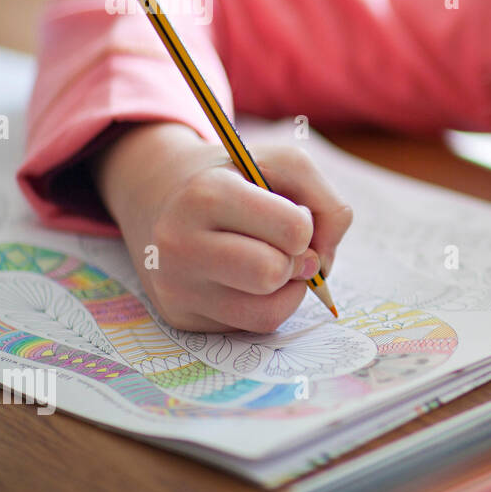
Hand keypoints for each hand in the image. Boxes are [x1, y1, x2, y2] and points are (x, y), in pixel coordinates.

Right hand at [91, 122, 353, 331]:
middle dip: (294, 261)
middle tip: (284, 246)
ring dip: (286, 289)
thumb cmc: (238, 181)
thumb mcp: (284, 164)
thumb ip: (327, 203)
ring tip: (269, 261)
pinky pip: (252, 327)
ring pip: (268, 312)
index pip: (294, 230)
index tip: (289, 214)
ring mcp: (176, 285)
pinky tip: (252, 282)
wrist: (164, 198)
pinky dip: (268, 305)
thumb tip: (323, 266)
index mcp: (206, 194)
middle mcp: (180, 242)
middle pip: (273, 274)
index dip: (306, 224)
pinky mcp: (181, 316)